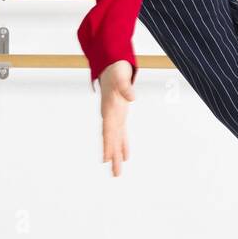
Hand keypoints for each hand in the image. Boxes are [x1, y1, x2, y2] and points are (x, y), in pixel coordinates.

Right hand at [98, 60, 134, 176]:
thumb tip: (132, 98)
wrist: (111, 64)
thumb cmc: (114, 70)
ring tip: (117, 171)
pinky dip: (123, 145)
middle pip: (110, 139)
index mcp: (109, 108)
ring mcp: (114, 116)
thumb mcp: (120, 77)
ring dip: (116, 155)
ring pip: (115, 139)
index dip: (107, 144)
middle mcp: (110, 115)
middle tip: (115, 174)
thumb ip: (126, 87)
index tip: (106, 159)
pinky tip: (125, 156)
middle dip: (112, 156)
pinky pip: (121, 133)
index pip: (108, 129)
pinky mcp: (120, 115)